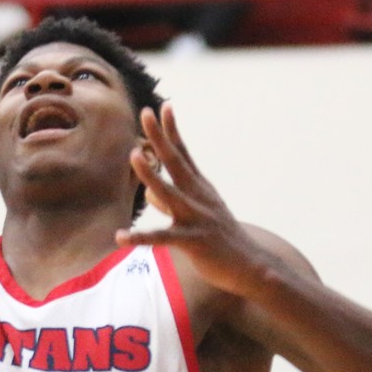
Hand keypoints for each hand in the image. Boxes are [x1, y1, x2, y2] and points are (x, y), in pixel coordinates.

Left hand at [118, 103, 267, 294]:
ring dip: (150, 174)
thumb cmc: (220, 238)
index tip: (164, 106)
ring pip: (168, 193)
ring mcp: (196, 218)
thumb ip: (171, 200)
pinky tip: (120, 236)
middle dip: (160, 137)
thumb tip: (147, 191)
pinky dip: (140, 238)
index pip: (183, 153)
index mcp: (199, 188)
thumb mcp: (198, 213)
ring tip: (133, 155)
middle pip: (175, 162)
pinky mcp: (192, 242)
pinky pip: (161, 238)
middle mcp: (198, 197)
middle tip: (145, 113)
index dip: (172, 130)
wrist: (250, 266)